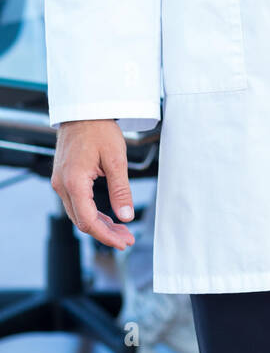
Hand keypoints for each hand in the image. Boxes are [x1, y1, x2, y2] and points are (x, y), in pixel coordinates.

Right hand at [51, 119, 135, 249]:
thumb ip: (121, 190)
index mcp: (74, 182)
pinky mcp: (63, 178)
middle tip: (126, 238)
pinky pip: (76, 203)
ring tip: (121, 230)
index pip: (88, 221)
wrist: (84, 110)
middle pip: (82, 221)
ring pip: (78, 214)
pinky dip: (91, 213)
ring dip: (99, 225)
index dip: (106, 236)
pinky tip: (107, 217)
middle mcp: (62, 185)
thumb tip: (126, 216)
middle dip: (105, 233)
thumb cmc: (100, 129)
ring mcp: (60, 182)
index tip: (123, 242)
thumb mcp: (116, 160)